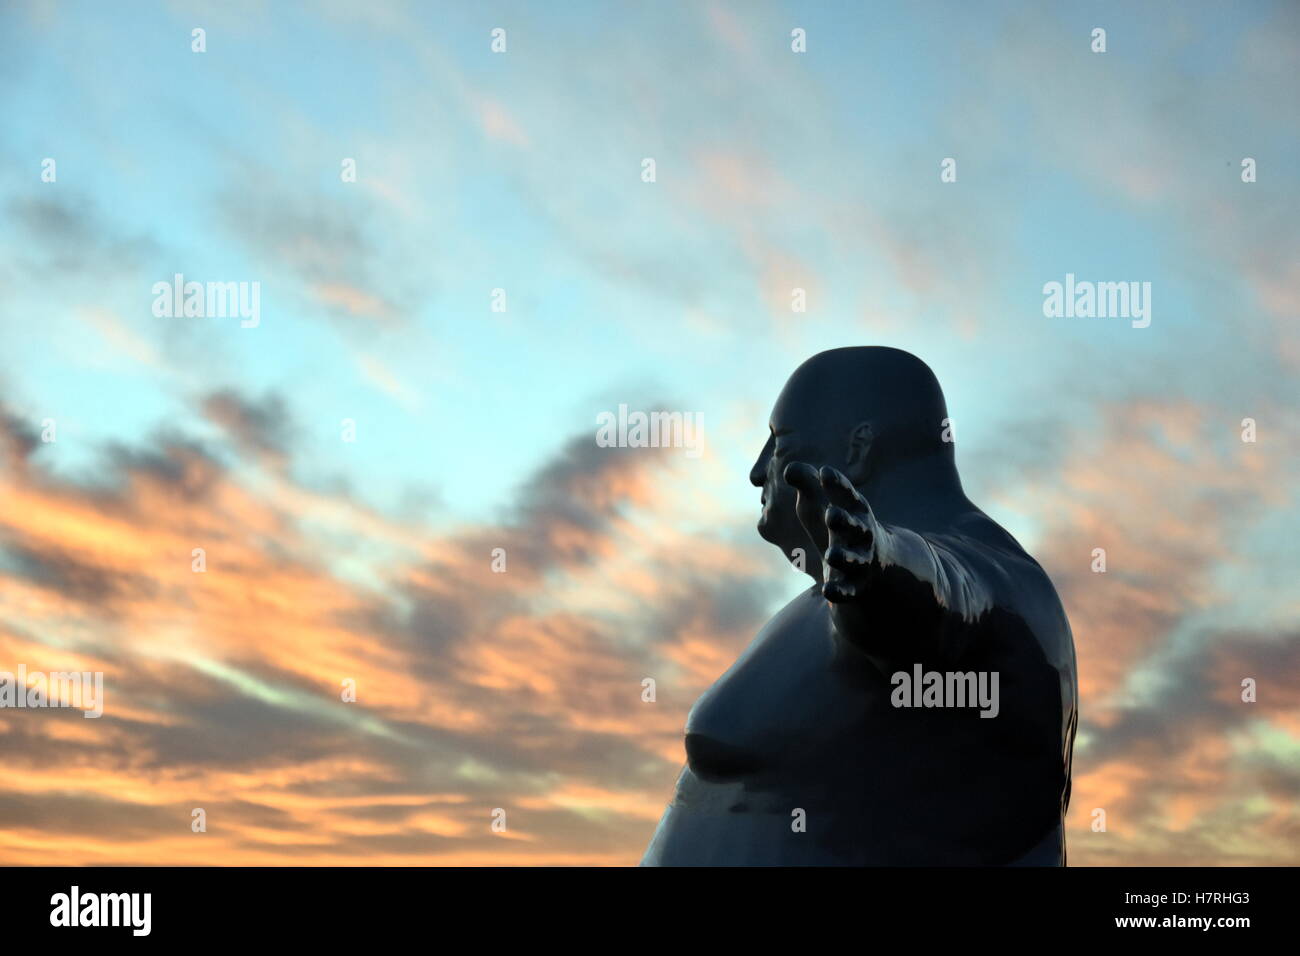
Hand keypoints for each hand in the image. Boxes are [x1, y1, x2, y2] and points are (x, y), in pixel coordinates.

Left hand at [783, 462, 878, 602]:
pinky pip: (849, 590)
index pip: (848, 495)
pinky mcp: (856, 586)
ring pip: (854, 560)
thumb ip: (807, 487)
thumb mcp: (821, 506)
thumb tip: (789, 468)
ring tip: (831, 554)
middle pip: (856, 527)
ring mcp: (861, 561)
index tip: (824, 472)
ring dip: (843, 556)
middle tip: (830, 514)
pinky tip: (827, 591)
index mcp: (855, 512)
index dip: (837, 485)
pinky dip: (840, 591)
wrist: (875, 565)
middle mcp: (862, 535)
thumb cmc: (839, 527)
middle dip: (844, 521)